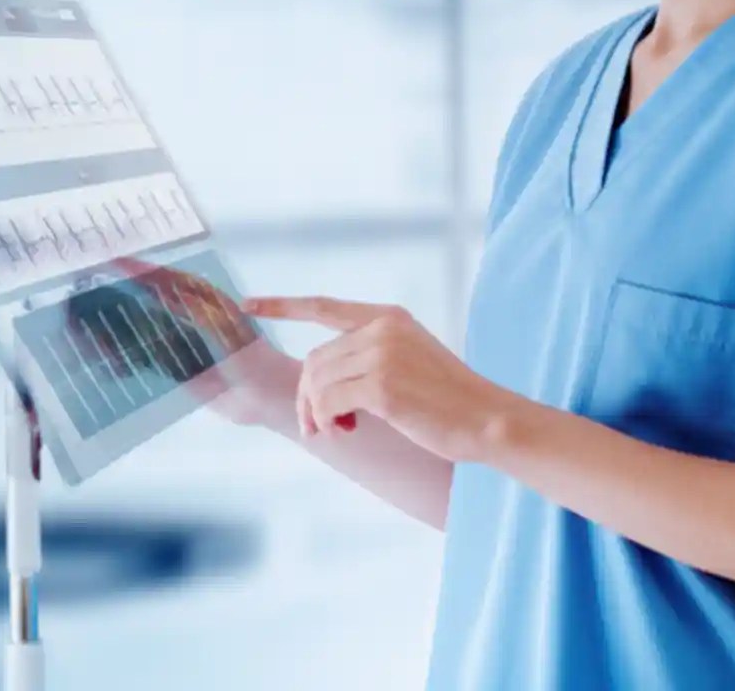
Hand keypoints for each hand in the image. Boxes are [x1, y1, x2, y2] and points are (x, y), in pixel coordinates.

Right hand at [63, 256, 299, 427]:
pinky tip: (102, 357)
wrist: (263, 395)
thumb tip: (153, 285)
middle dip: (115, 297)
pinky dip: (123, 358)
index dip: (134, 269)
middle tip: (83, 293)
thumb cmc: (246, 354)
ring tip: (81, 324)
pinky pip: (143, 361)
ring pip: (139, 332)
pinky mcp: (177, 371)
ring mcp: (180, 344)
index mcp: (199, 300)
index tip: (106, 261)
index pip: (159, 278)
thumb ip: (185, 306)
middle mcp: (186, 318)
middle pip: (144, 303)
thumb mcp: (215, 323)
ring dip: (114, 329)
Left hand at [244, 296, 513, 462]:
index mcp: (389, 318)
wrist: (486, 419)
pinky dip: (325, 420)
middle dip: (306, 397)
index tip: (247, 305)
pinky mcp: (381, 386)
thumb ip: (368, 358)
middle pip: (314, 360)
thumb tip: (316, 383)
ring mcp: (382, 354)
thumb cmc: (449, 401)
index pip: (324, 306)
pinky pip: (327, 402)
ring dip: (315, 413)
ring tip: (335, 430)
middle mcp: (383, 328)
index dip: (282, 306)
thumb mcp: (409, 362)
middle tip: (317, 426)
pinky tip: (344, 429)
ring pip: (316, 382)